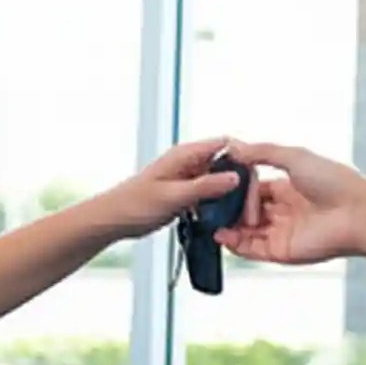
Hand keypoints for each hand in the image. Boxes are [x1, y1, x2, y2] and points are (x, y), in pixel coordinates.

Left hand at [93, 137, 242, 238]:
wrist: (112, 220)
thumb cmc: (133, 205)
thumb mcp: (173, 196)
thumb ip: (205, 186)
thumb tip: (235, 176)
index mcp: (186, 154)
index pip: (226, 144)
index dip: (244, 158)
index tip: (253, 181)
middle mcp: (190, 161)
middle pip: (228, 163)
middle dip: (240, 183)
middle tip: (247, 208)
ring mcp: (189, 176)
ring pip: (221, 180)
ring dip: (230, 196)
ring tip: (237, 216)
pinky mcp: (187, 191)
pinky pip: (211, 194)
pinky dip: (218, 205)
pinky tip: (220, 220)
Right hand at [214, 141, 365, 263]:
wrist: (357, 213)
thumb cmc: (335, 182)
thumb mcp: (295, 156)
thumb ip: (262, 152)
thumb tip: (234, 147)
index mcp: (288, 188)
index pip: (253, 188)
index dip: (236, 187)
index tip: (218, 182)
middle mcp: (284, 211)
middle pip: (247, 211)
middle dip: (228, 208)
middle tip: (212, 203)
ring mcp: (282, 232)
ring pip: (245, 232)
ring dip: (227, 226)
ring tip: (211, 219)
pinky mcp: (281, 251)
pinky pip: (252, 250)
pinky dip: (234, 244)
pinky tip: (222, 234)